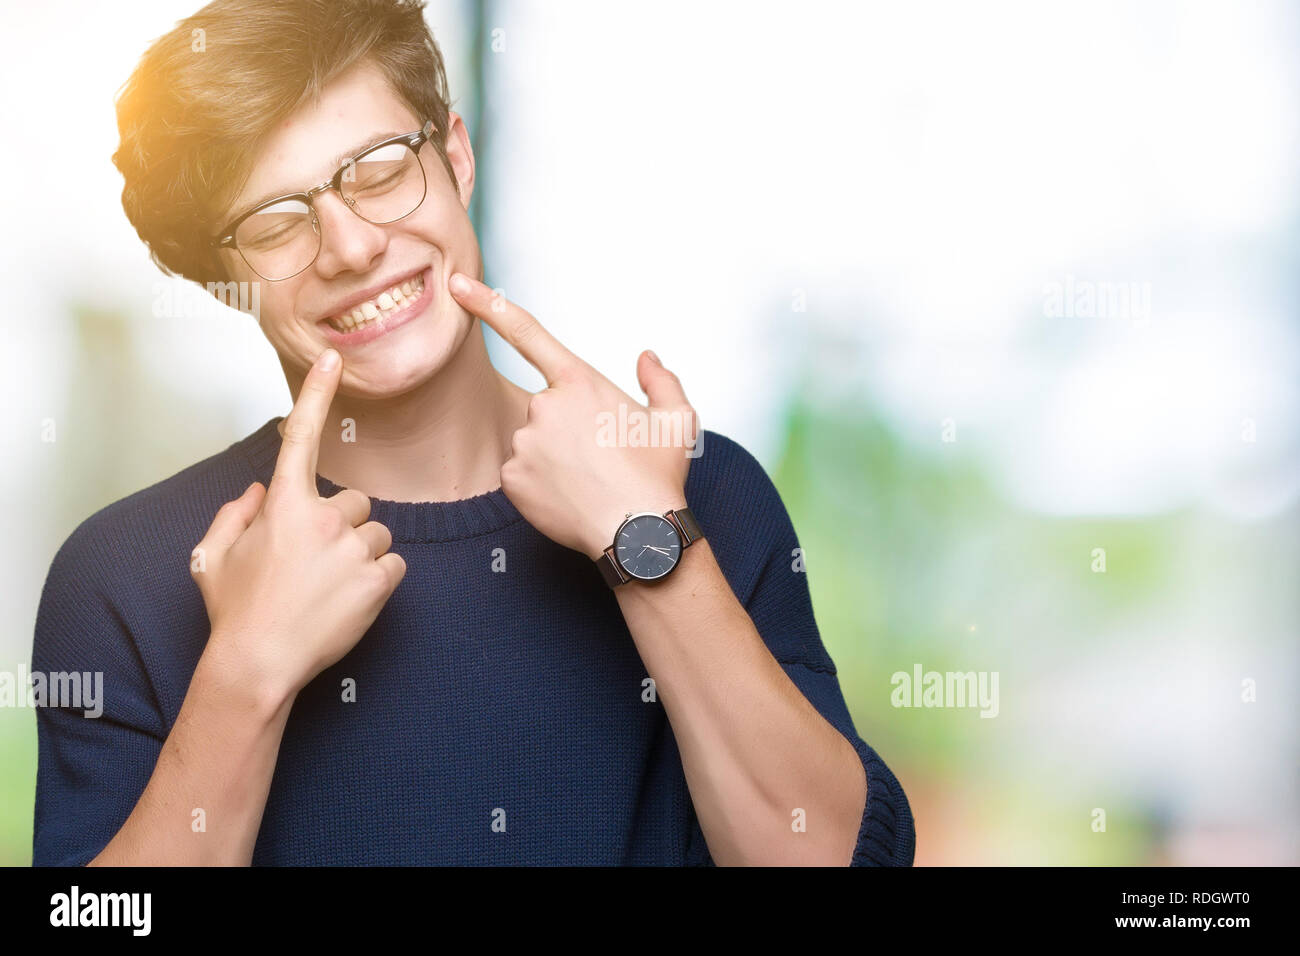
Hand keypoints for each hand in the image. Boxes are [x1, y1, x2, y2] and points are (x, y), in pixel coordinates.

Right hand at [190, 348, 406, 699]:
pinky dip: (379, 581)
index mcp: (281, 506)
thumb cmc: (235, 612)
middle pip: (355, 503)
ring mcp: (353, 549)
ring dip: (361, 555)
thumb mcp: (214, 558)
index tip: (333, 359)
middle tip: (315, 565)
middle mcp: (322, 518)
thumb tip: (256, 493)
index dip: (316, 394)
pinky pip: (395, 565)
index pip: (300, 437)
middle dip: (342, 527)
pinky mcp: (378, 580)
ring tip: (329, 588)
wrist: (258, 664)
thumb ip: (233, 516)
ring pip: (377, 534)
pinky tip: (349, 601)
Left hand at [449, 273, 699, 560]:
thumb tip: (647, 358)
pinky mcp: (511, 479)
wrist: (637, 534)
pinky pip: (521, 474)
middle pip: (546, 408)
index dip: (487, 303)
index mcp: (580, 382)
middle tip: (602, 458)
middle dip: (568, 428)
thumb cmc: (657, 477)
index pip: (526, 331)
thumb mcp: (677, 420)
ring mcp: (523, 443)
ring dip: (555, 457)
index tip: (458, 284)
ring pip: (533, 442)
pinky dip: (541, 484)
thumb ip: (661, 380)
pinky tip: (569, 497)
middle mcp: (544, 407)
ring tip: (590, 481)